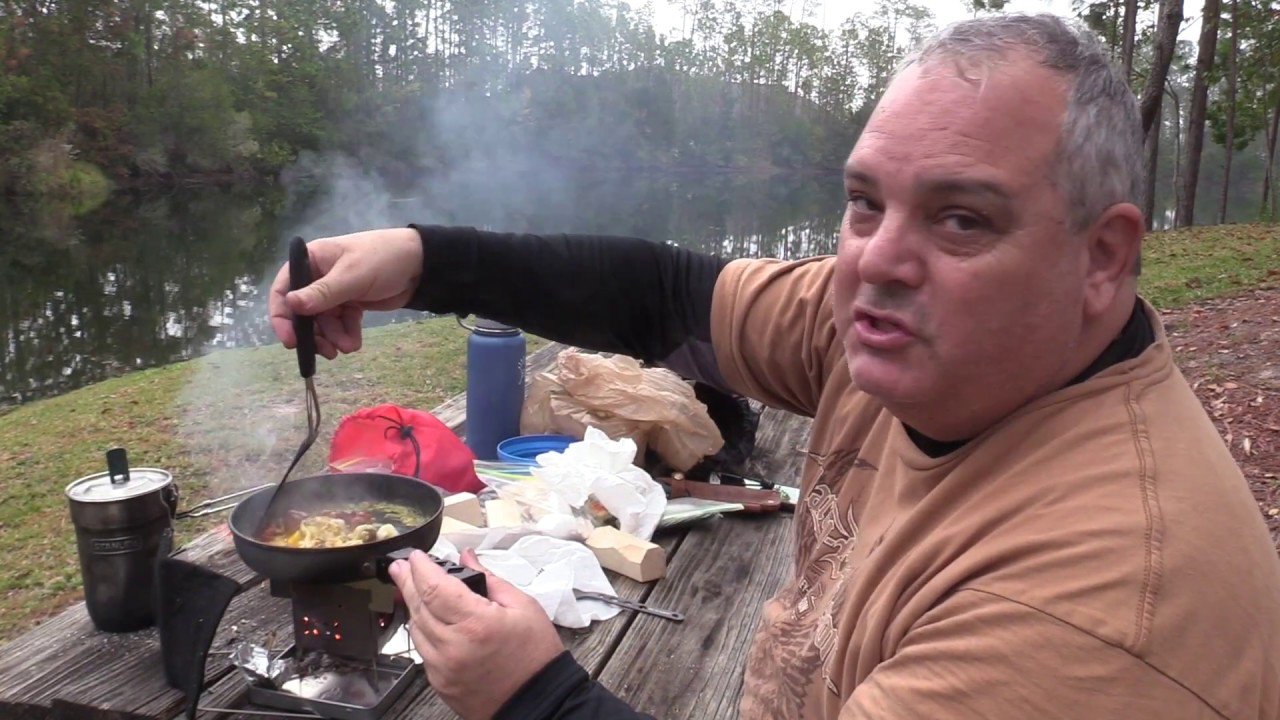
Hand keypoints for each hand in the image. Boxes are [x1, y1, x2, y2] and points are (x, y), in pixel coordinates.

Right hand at [267, 227, 422, 358]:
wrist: (420, 265)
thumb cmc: (383, 259)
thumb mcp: (352, 276)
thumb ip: (322, 293)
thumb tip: (290, 304)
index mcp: (311, 260)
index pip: (284, 289)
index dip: (282, 316)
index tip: (290, 340)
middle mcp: (318, 276)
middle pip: (303, 312)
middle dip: (313, 333)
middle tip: (324, 352)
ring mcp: (334, 292)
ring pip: (323, 322)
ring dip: (332, 337)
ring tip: (346, 348)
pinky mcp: (350, 304)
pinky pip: (340, 324)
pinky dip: (345, 335)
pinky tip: (353, 344)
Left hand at [389, 548, 565, 719]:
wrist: (538, 700)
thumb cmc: (535, 656)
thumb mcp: (523, 606)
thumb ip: (489, 579)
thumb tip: (468, 558)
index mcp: (476, 623)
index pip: (434, 587)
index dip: (420, 568)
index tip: (417, 557)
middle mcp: (453, 647)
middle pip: (418, 606)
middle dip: (407, 582)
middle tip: (401, 567)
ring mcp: (443, 668)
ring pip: (416, 629)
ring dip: (413, 606)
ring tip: (415, 590)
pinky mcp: (440, 683)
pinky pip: (423, 650)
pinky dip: (423, 631)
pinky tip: (428, 620)